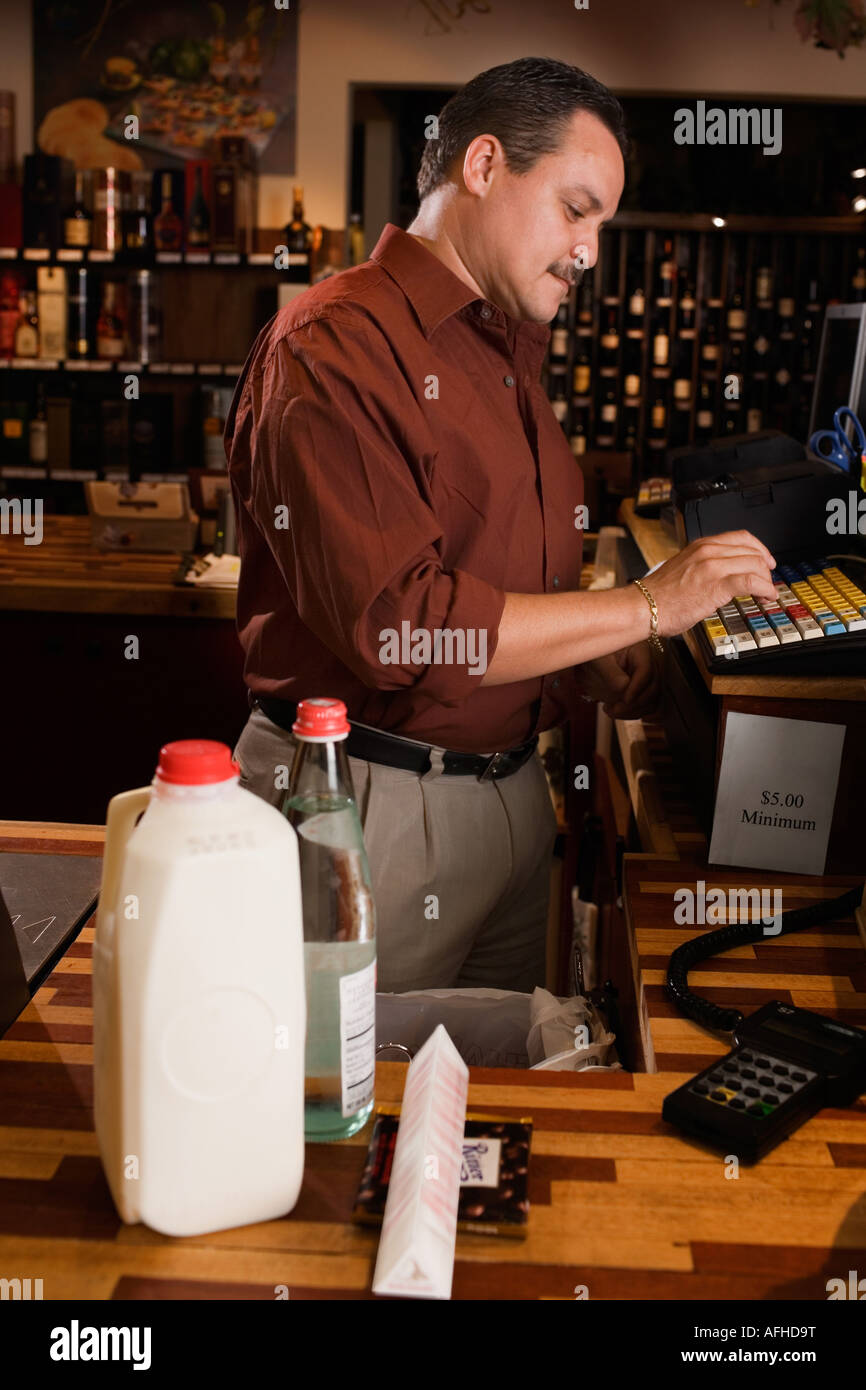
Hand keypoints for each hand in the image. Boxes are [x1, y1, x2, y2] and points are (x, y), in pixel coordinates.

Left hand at [575, 644, 661, 720]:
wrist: (590, 664)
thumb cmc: (594, 657)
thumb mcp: (599, 661)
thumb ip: (611, 674)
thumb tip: (623, 689)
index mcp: (639, 650)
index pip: (646, 669)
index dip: (637, 686)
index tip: (625, 699)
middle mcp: (648, 664)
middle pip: (652, 687)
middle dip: (635, 702)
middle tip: (615, 709)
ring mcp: (648, 680)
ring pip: (651, 700)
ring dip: (633, 710)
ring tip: (610, 710)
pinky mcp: (643, 693)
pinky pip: (644, 708)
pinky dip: (631, 714)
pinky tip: (614, 711)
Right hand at [642, 530, 776, 637]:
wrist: (643, 607)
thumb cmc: (659, 595)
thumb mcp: (684, 568)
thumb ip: (704, 566)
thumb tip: (723, 575)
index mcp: (701, 545)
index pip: (741, 537)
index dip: (760, 550)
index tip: (765, 562)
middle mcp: (708, 551)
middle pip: (752, 551)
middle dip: (765, 569)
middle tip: (766, 583)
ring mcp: (713, 567)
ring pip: (755, 565)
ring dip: (767, 581)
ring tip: (766, 594)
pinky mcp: (717, 585)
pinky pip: (751, 581)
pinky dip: (765, 589)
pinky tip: (765, 596)